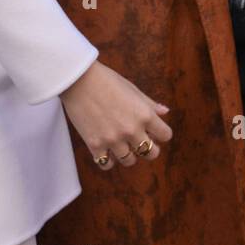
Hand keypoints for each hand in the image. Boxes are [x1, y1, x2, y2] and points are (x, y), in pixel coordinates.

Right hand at [59, 57, 171, 171]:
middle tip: (141, 143)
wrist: (78, 80)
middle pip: (151, 153)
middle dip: (149, 149)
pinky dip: (108, 160)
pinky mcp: (95, 145)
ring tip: (122, 146)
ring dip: (128, 155)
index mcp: (144, 114)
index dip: (161, 133)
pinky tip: (106, 151)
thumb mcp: (133, 90)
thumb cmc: (106, 80)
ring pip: (129, 161)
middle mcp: (132, 129)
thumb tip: (165, 112)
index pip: (166, 135)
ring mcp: (113, 139)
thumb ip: (150, 104)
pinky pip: (107, 164)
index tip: (154, 131)